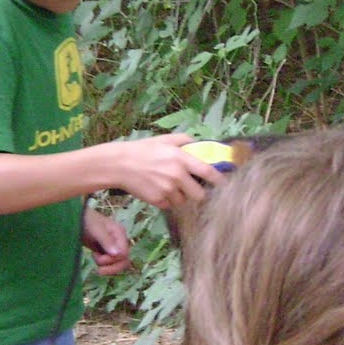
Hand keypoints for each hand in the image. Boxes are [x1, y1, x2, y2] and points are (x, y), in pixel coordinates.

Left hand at [82, 208, 130, 275]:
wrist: (74, 217)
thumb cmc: (85, 220)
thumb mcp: (95, 229)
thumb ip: (106, 240)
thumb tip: (117, 254)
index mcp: (119, 233)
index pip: (124, 253)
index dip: (113, 259)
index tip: (99, 258)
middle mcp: (119, 240)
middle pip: (124, 260)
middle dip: (112, 267)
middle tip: (98, 270)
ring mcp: (113, 246)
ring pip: (119, 263)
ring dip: (108, 267)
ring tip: (94, 257)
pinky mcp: (106, 250)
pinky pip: (111, 263)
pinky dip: (104, 265)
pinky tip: (94, 256)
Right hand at [108, 134, 225, 209]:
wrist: (119, 164)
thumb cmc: (142, 150)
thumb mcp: (164, 139)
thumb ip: (183, 140)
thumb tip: (198, 143)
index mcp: (181, 158)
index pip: (208, 172)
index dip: (219, 180)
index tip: (224, 184)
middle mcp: (176, 175)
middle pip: (199, 194)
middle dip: (197, 193)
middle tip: (191, 187)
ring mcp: (167, 189)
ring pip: (183, 201)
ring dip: (180, 196)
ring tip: (168, 186)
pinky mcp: (157, 200)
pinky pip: (169, 205)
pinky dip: (167, 201)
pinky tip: (158, 190)